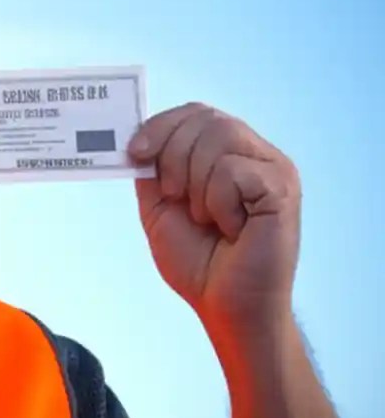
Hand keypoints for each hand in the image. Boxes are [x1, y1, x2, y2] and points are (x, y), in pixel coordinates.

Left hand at [127, 103, 301, 334]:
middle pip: (204, 118)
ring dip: (196, 184)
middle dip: (173, 156)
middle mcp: (255, 154)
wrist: (224, 305)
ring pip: (219, 137)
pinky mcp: (282, 188)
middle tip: (176, 197)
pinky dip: (218, 203)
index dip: (161, 125)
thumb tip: (135, 135)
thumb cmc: (198, 261)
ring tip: (208, 218)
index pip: (195, 112)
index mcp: (228, 154)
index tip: (135, 152)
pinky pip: (233, 171)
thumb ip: (151, 168)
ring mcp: (273, 168)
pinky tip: (233, 229)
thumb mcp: (160, 206)